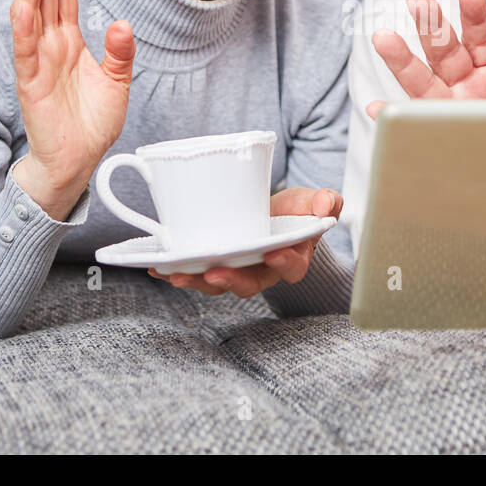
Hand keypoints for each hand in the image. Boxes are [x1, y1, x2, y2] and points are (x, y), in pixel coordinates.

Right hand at [10, 0, 135, 215]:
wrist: (77, 161)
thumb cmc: (91, 122)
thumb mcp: (117, 80)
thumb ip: (119, 51)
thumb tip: (122, 22)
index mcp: (69, 41)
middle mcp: (50, 45)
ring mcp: (37, 60)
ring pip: (32, 11)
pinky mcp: (30, 81)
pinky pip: (25, 48)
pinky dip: (24, 24)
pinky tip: (25, 1)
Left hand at [148, 187, 342, 296]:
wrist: (275, 216)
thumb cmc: (296, 211)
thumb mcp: (313, 202)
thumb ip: (327, 202)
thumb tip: (326, 206)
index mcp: (292, 258)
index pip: (292, 267)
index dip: (284, 263)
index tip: (274, 252)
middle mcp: (263, 271)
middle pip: (248, 284)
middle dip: (230, 281)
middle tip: (215, 273)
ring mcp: (238, 270)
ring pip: (218, 283)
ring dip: (197, 282)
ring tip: (177, 275)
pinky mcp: (216, 264)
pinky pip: (195, 273)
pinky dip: (175, 272)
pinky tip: (158, 267)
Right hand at [366, 0, 485, 117]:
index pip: (482, 35)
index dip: (475, 14)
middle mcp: (466, 82)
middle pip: (445, 50)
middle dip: (431, 25)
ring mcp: (450, 107)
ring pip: (423, 81)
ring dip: (402, 60)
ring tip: (384, 38)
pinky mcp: (439, 135)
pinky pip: (413, 126)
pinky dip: (392, 119)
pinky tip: (377, 109)